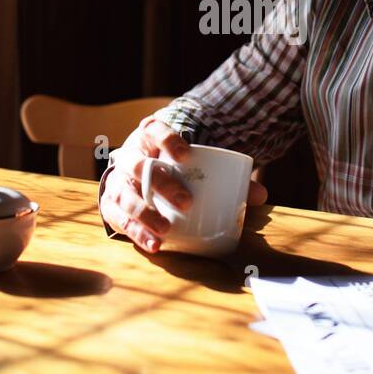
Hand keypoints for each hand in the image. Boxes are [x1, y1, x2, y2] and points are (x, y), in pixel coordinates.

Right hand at [99, 116, 268, 252]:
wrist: (135, 176)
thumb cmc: (172, 168)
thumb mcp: (194, 166)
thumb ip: (226, 177)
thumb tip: (260, 195)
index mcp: (149, 139)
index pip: (154, 129)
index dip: (167, 139)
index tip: (186, 154)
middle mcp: (129, 157)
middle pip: (140, 165)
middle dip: (161, 183)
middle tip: (186, 201)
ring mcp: (117, 182)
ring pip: (126, 195)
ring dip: (146, 213)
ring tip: (166, 230)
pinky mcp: (112, 205)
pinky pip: (119, 219)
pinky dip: (137, 233)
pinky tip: (154, 244)